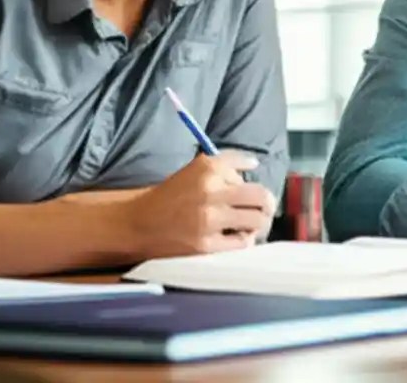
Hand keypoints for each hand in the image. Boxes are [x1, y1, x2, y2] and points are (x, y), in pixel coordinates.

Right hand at [126, 151, 276, 257]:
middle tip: (263, 210)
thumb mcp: (198, 168)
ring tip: (249, 225)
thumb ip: (228, 162)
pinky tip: (235, 237)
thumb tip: (255, 162)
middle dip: (267, 205)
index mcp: (208, 169)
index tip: (245, 194)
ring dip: (258, 224)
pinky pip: (242, 243)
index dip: (249, 186)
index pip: (249, 176)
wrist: (138, 223)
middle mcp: (209, 192)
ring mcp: (207, 220)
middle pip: (262, 197)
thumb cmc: (172, 195)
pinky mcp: (204, 245)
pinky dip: (244, 240)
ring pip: (256, 221)